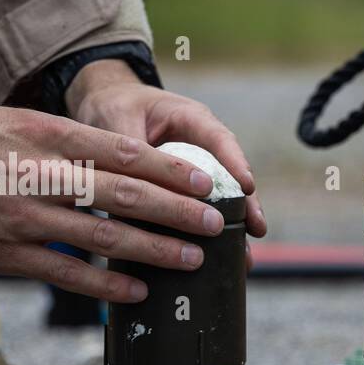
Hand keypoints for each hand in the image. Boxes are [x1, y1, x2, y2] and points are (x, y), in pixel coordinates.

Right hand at [0, 104, 233, 301]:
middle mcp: (39, 176)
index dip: (171, 170)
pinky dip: (108, 285)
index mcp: (47, 136)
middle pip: (124, 196)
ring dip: (154, 251)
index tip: (205, 182)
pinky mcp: (6, 255)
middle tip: (214, 223)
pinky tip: (138, 291)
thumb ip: (74, 142)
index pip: (124, 154)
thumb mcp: (20, 122)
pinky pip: (68, 274)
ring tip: (191, 258)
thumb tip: (133, 161)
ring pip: (103, 237)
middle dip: (177, 212)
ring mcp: (22, 219)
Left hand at [66, 59, 266, 238]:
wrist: (106, 106)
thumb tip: (134, 186)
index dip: (235, 162)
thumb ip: (128, 149)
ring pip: (223, 197)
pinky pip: (202, 209)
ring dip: (235, 226)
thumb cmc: (113, 106)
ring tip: (245, 255)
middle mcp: (201, 144)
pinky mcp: (185, 189)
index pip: (219, 138)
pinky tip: (221, 258)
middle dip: (246, 204)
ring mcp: (197, 168)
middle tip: (257, 228)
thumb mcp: (116, 119)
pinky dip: (210, 232)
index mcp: (190, 118)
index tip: (247, 186)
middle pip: (231, 175)